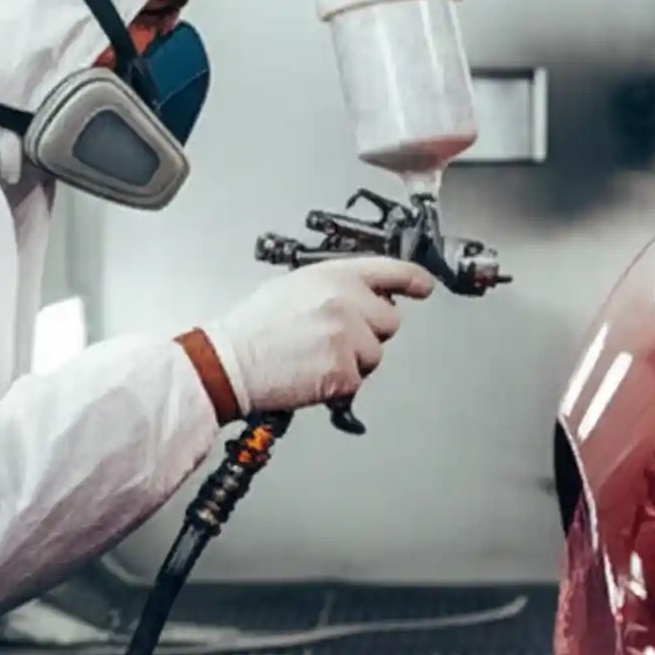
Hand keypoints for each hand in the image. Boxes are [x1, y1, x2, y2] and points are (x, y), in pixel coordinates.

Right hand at [203, 257, 434, 414]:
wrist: (230, 361)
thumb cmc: (254, 327)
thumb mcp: (293, 286)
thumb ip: (334, 286)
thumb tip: (362, 296)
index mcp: (333, 276)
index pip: (389, 271)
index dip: (412, 279)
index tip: (425, 285)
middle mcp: (346, 302)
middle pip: (390, 321)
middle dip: (371, 332)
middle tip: (335, 338)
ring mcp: (348, 337)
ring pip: (376, 354)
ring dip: (355, 360)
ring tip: (316, 356)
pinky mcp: (344, 371)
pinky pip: (358, 380)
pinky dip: (339, 383)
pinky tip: (311, 373)